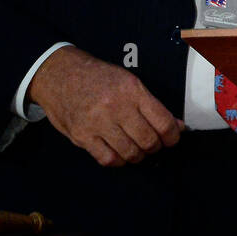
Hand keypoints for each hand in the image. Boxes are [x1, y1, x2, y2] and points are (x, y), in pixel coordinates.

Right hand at [28, 45, 183, 167]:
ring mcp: (97, 123)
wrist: (60, 74)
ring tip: (136, 149)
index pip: (163, 122)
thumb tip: (176, 126)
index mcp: (132, 90)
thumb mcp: (128, 82)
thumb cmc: (98, 77)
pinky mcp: (82, 136)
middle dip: (155, 147)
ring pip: (130, 153)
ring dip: (138, 156)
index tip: (172, 139)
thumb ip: (152, 105)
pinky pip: (107, 159)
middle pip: (148, 140)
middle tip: (153, 144)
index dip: (173, 136)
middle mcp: (116, 107)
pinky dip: (118, 161)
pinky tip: (119, 153)